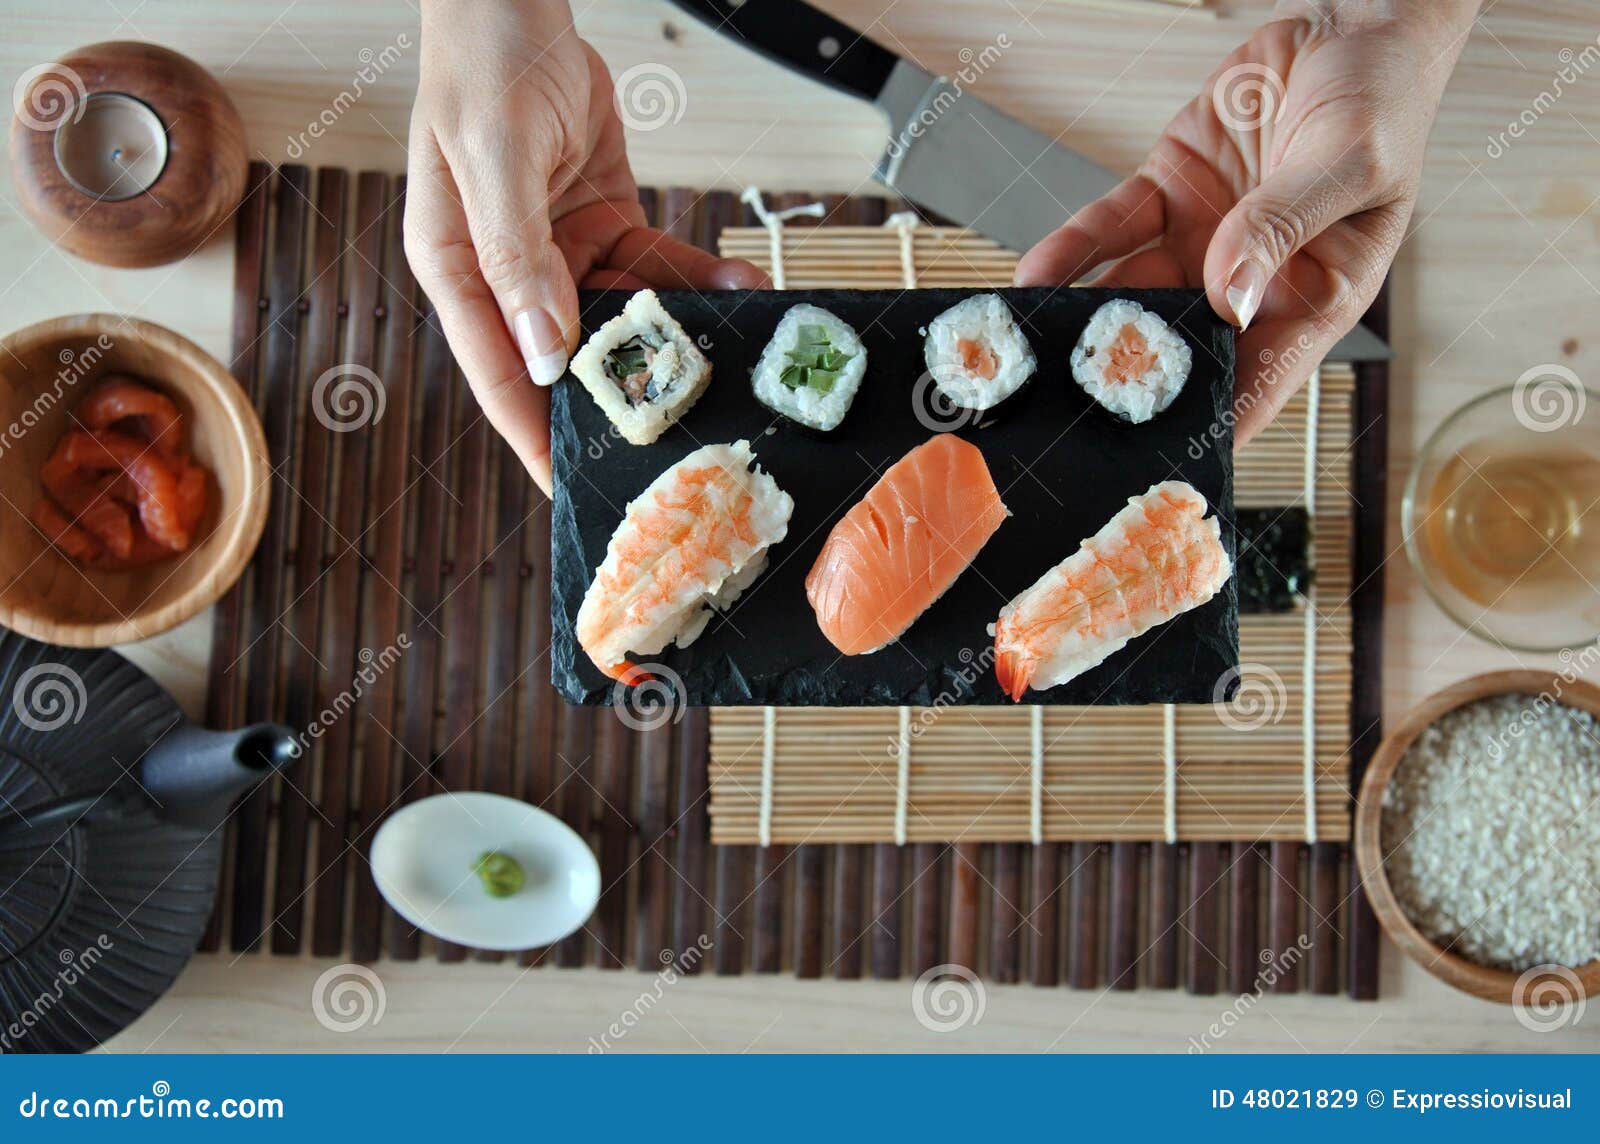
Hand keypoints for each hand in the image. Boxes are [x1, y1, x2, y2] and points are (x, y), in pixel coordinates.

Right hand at [404, 0, 767, 494]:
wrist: (517, 5)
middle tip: (684, 441)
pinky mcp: (603, 226)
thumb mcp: (496, 157)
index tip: (572, 492)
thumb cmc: (483, 67)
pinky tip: (738, 289)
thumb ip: (518, 253)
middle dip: (626, 396)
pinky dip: (694, 281)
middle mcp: (507, 274)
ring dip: (679, 334)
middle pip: (567, 359)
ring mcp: (558, 253)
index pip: (499, 374)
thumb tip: (542, 349)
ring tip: (737, 353)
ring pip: (625, 318)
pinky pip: (655, 269)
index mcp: (458, 269)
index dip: (535, 437)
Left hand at [1015, 2, 1477, 442]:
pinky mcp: (1166, 196)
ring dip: (1082, 322)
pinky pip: (1109, 232)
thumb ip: (1283, 225)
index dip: (1206, 428)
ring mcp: (1202, 243)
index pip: (1257, 384)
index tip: (1154, 462)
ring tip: (1032, 351)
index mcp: (1314, 298)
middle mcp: (1251, 284)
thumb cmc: (1382, 100)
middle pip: (1178, 351)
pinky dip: (1071, 253)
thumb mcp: (1350, 162)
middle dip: (1123, 383)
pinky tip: (1036, 276)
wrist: (1351, 20)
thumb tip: (1232, 293)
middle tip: (1064, 414)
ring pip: (1130, 297)